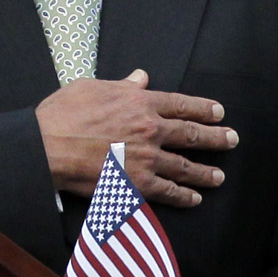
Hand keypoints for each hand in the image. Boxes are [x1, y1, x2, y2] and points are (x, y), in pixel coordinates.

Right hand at [36, 69, 237, 205]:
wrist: (46, 146)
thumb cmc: (64, 114)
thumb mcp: (93, 86)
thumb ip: (122, 85)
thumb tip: (141, 78)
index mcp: (140, 102)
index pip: (181, 104)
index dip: (203, 108)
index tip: (218, 113)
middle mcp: (149, 129)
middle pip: (190, 134)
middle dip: (215, 138)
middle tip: (231, 140)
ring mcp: (145, 159)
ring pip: (183, 166)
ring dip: (204, 172)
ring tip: (219, 176)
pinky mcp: (134, 184)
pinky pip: (166, 191)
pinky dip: (182, 196)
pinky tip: (194, 198)